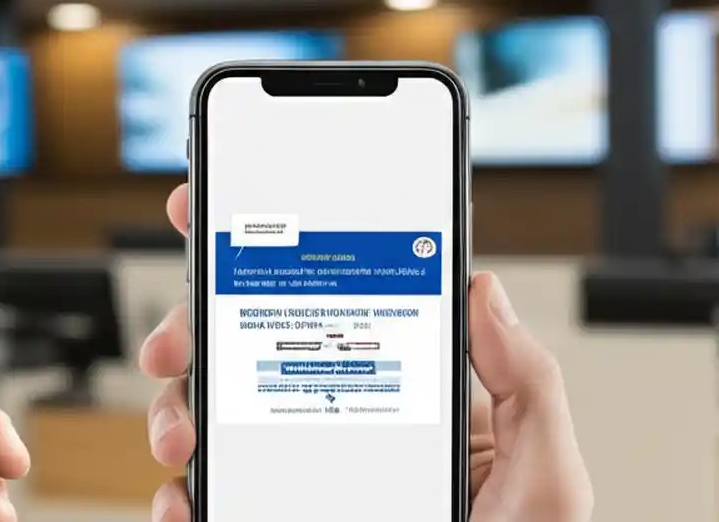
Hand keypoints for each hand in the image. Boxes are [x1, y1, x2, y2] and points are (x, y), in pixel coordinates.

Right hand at [140, 184, 592, 521]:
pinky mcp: (264, 514)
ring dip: (175, 413)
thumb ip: (525, 386)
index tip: (220, 226)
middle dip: (192, 334)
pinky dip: (176, 495)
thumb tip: (484, 291)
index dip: (269, 259)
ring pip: (211, 417)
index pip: (330, 309)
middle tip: (174, 344)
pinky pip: (206, 495)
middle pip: (247, 353)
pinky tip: (185, 499)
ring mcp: (293, 476)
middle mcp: (335, 424)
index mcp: (396, 396)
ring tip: (182, 436)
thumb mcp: (543, 480)